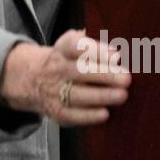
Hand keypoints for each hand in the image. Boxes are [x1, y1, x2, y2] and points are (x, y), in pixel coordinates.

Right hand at [0, 30, 130, 126]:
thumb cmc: (67, 61)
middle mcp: (57, 69)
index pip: (75, 46)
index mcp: (63, 49)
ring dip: (101, 95)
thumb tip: (118, 46)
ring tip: (122, 95)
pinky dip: (89, 115)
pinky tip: (105, 113)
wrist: (33, 79)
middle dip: (104, 74)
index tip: (116, 55)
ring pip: (77, 94)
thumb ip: (93, 43)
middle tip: (126, 78)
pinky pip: (72, 115)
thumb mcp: (72, 44)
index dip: (96, 50)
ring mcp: (55, 91)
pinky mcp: (57, 110)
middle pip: (80, 71)